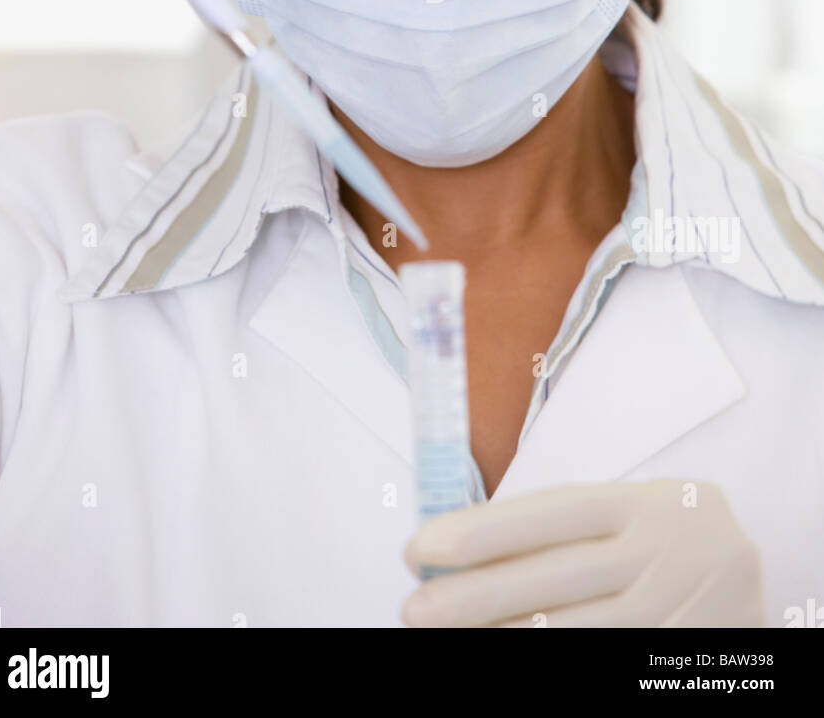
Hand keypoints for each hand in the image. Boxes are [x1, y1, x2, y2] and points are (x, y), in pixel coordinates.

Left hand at [402, 479, 765, 627]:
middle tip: (416, 609)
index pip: (549, 515)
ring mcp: (671, 609)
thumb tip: (458, 547)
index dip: (483, 532)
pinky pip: (602, 661)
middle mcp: (657, 555)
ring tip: (447, 636)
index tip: (423, 547)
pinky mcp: (674, 657)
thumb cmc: (660, 534)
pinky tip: (503, 657)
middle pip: (552, 580)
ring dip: (501, 638)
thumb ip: (557, 525)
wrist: (750, 576)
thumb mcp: (625, 510)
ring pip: (573, 632)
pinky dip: (548, 661)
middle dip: (475, 597)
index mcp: (638, 505)